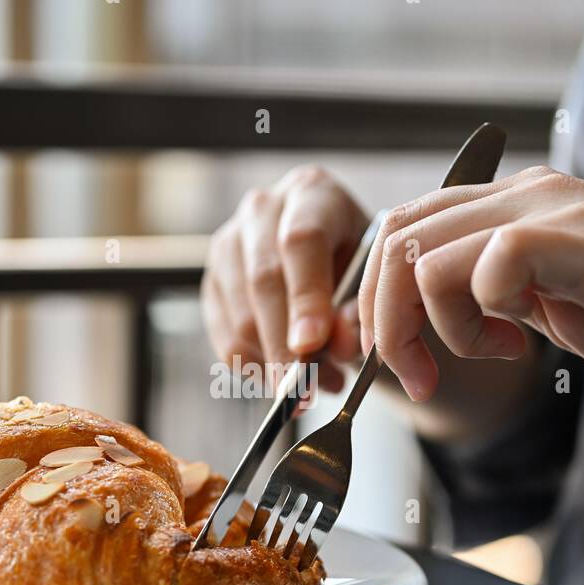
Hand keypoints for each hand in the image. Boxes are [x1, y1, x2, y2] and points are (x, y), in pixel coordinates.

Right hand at [202, 165, 367, 391]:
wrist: (334, 251)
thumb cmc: (360, 263)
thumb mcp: (372, 279)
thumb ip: (358, 312)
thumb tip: (332, 348)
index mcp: (312, 193)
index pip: (301, 241)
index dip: (305, 296)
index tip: (312, 344)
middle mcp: (263, 208)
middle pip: (263, 279)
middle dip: (282, 343)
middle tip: (301, 389)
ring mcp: (230, 241)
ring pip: (239, 311)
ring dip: (270, 362)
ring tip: (306, 391)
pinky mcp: (211, 277)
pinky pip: (223, 333)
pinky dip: (252, 366)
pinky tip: (281, 380)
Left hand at [359, 166, 583, 406]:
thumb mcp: (553, 306)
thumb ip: (494, 297)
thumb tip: (428, 314)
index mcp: (515, 201)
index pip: (405, 227)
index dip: (378, 298)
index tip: (401, 360)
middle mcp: (528, 191)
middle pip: (397, 236)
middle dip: (384, 319)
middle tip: (417, 376)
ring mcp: (556, 210)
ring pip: (425, 253)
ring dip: (428, 327)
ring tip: (479, 360)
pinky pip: (489, 263)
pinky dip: (482, 316)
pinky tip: (526, 346)